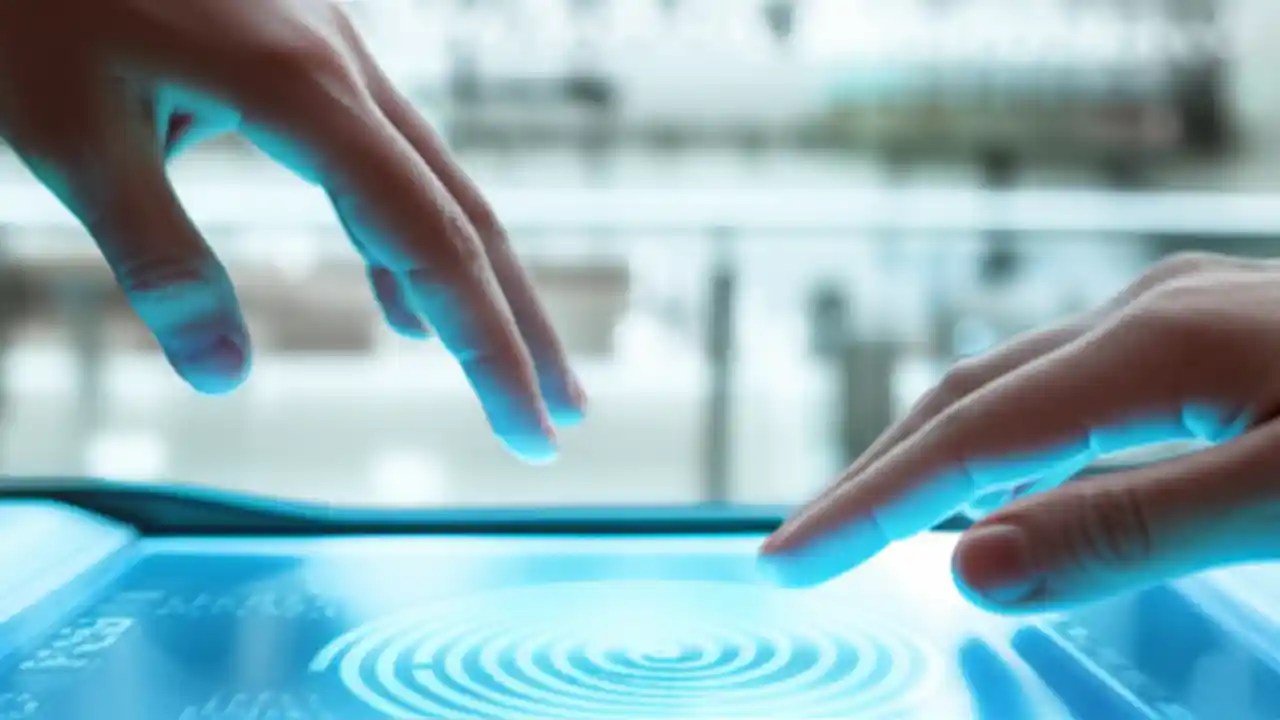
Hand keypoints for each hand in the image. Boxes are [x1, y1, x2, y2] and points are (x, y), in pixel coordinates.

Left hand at [0, 0, 584, 460]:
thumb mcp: (70, 134)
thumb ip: (157, 257)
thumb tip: (222, 375)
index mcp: (304, 90)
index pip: (432, 243)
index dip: (490, 347)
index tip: (529, 432)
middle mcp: (342, 66)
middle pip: (469, 214)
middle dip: (519, 323)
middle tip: (563, 412)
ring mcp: (330, 52)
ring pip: (437, 184)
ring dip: (477, 282)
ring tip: (509, 365)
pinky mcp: (304, 54)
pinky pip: (385, 159)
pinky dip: (407, 240)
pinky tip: (399, 299)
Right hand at [760, 252, 1279, 612]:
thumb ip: (1134, 530)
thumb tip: (973, 568)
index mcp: (1159, 344)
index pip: (970, 437)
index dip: (868, 502)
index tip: (785, 559)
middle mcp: (1148, 310)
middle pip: (969, 398)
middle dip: (877, 475)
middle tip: (801, 547)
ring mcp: (1176, 309)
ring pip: (1013, 386)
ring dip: (936, 455)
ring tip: (876, 519)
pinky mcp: (1200, 327)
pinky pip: (1067, 385)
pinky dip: (1009, 441)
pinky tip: (1004, 476)